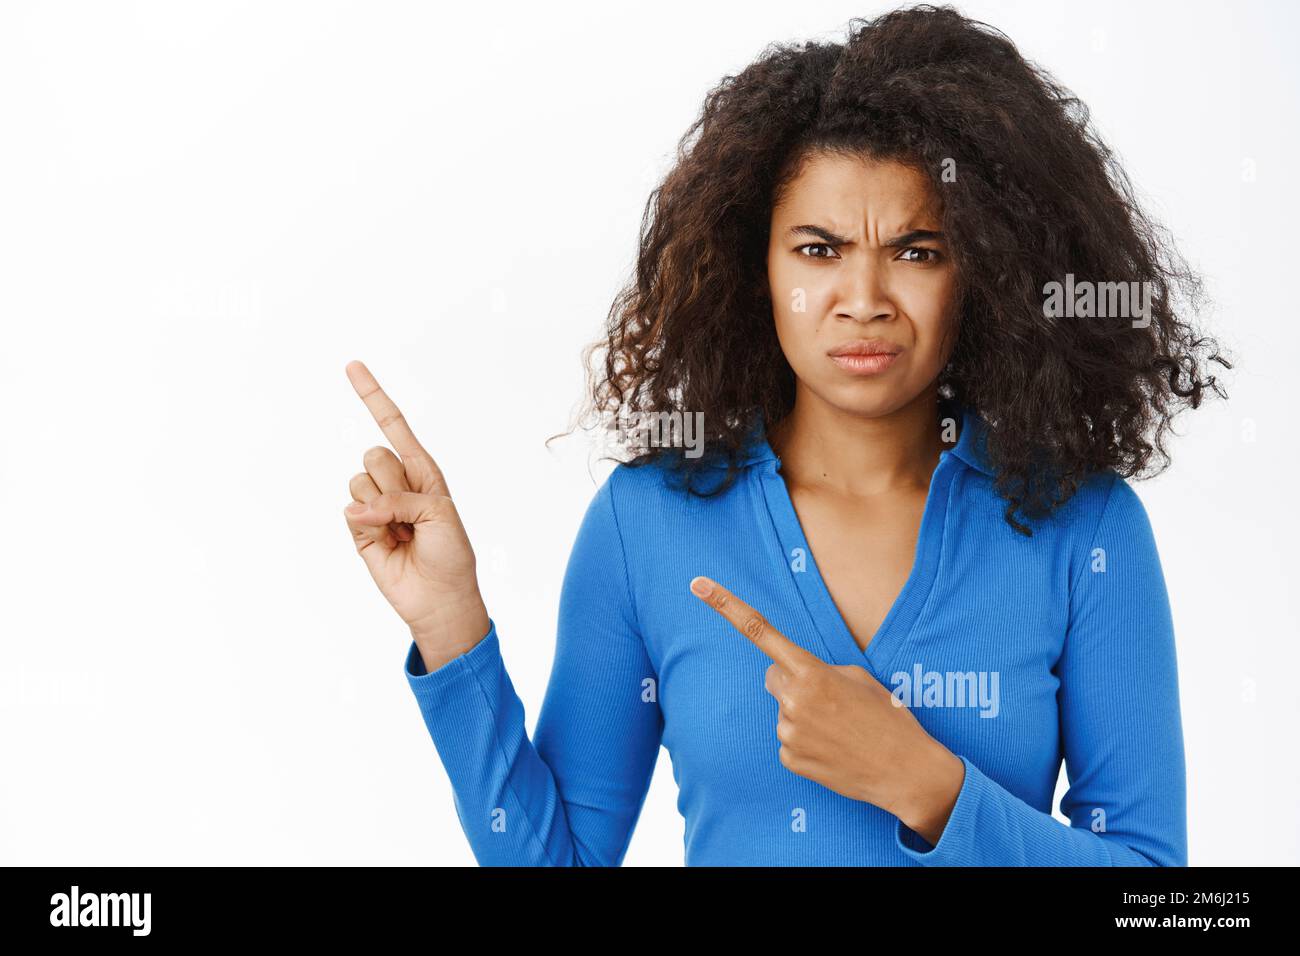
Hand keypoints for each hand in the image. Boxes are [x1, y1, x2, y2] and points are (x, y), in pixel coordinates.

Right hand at [342, 360, 488, 667]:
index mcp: (422, 469)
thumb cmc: (451, 553)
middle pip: (375, 454)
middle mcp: (395, 482)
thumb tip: (356, 510)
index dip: (372, 395)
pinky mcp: (358, 528)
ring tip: (403, 532)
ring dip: (383, 507)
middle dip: (394, 483)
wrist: (440, 597)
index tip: (352, 365)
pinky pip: (350, 510)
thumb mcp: (439, 514)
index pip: (393, 425)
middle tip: (414, 514)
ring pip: (359, 480)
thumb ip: (400, 500)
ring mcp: (374, 504)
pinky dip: (369, 526)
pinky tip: (388, 544)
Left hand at [688, 574, 963, 842]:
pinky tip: (833, 748)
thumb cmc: (888, 717)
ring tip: (840, 728)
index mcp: (811, 672)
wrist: (907, 772)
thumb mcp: (858, 677)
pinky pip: (787, 738)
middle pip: (774, 676)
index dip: (725, 605)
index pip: (759, 630)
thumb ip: (817, 670)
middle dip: (793, 681)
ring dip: (804, 713)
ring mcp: (788, 732)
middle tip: (831, 699)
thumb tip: (790, 678)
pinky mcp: (789, 758)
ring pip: (783, 709)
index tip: (698, 584)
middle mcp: (793, 700)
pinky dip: (806, 740)